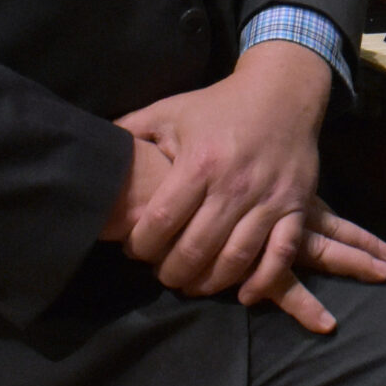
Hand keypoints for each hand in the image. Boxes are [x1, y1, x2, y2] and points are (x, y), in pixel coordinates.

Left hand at [112, 41, 385, 328]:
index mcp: (199, 162)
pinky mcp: (296, 206)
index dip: (141, 246)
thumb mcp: (170, 112)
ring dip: (209, 282)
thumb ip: (130, 132)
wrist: (283, 91)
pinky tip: (243, 294)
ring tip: (192, 283)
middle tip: (162, 273)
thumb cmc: (218, 105)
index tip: (134, 250)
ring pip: (236, 259)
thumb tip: (89, 149)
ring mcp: (268, 198)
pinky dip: (263, 281)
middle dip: (171, 271)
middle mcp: (234, 184)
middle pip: (195, 249)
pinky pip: (282, 254)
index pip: (161, 222)